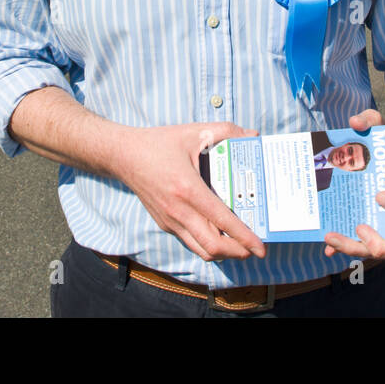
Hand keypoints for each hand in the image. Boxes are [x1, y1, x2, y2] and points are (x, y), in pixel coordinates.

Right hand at [112, 122, 266, 262]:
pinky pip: (190, 241)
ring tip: (240, 245)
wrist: (123, 156)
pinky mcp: (164, 223)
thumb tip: (253, 136)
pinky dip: (208, 243)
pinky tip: (219, 232)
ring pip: (201, 250)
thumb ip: (226, 131)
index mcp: (188, 189)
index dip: (245, 237)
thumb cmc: (159, 143)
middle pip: (213, 246)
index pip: (222, 221)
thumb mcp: (194, 132)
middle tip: (254, 248)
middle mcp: (179, 211)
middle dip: (238, 252)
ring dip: (223, 252)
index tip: (261, 248)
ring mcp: (170, 220)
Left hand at [322, 108, 384, 261]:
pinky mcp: (383, 235)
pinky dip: (349, 249)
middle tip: (359, 228)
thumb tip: (354, 123)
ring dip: (359, 250)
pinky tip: (328, 246)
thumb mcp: (383, 127)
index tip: (378, 196)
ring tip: (332, 238)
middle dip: (381, 243)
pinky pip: (370, 249)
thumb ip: (370, 119)